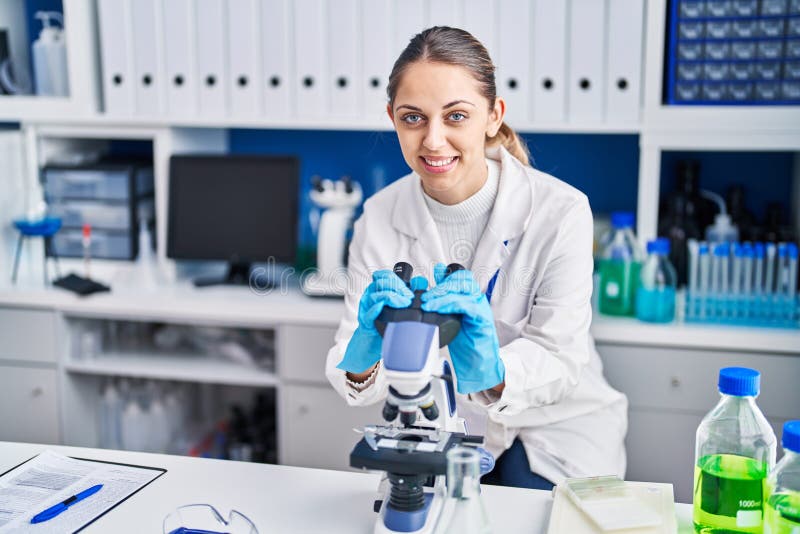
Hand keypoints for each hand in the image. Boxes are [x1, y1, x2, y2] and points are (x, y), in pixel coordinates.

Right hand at [337, 270, 413, 372]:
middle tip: (410, 298)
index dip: (398, 279)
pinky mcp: (365, 322)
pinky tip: (384, 308)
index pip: (385, 275)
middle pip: (382, 283)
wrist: (372, 344)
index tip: (411, 287)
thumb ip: (405, 295)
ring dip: (392, 297)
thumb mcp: (396, 307)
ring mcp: (367, 308)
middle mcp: (370, 296)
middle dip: (399, 288)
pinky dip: (377, 309)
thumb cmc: (385, 324)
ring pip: (376, 295)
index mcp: (378, 290)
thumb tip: (420, 283)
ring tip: (404, 304)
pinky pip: (370, 313)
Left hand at [421, 264, 504, 393]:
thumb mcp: (449, 320)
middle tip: (425, 297)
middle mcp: (476, 300)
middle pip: (462, 279)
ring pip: (463, 290)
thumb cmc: (465, 344)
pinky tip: (439, 310)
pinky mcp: (482, 319)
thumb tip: (428, 293)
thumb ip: (443, 305)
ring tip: (428, 304)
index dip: (445, 275)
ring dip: (442, 294)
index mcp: (469, 298)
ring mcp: (481, 308)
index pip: (459, 277)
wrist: (479, 366)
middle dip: (441, 285)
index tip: (431, 277)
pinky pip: (467, 305)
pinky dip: (451, 304)